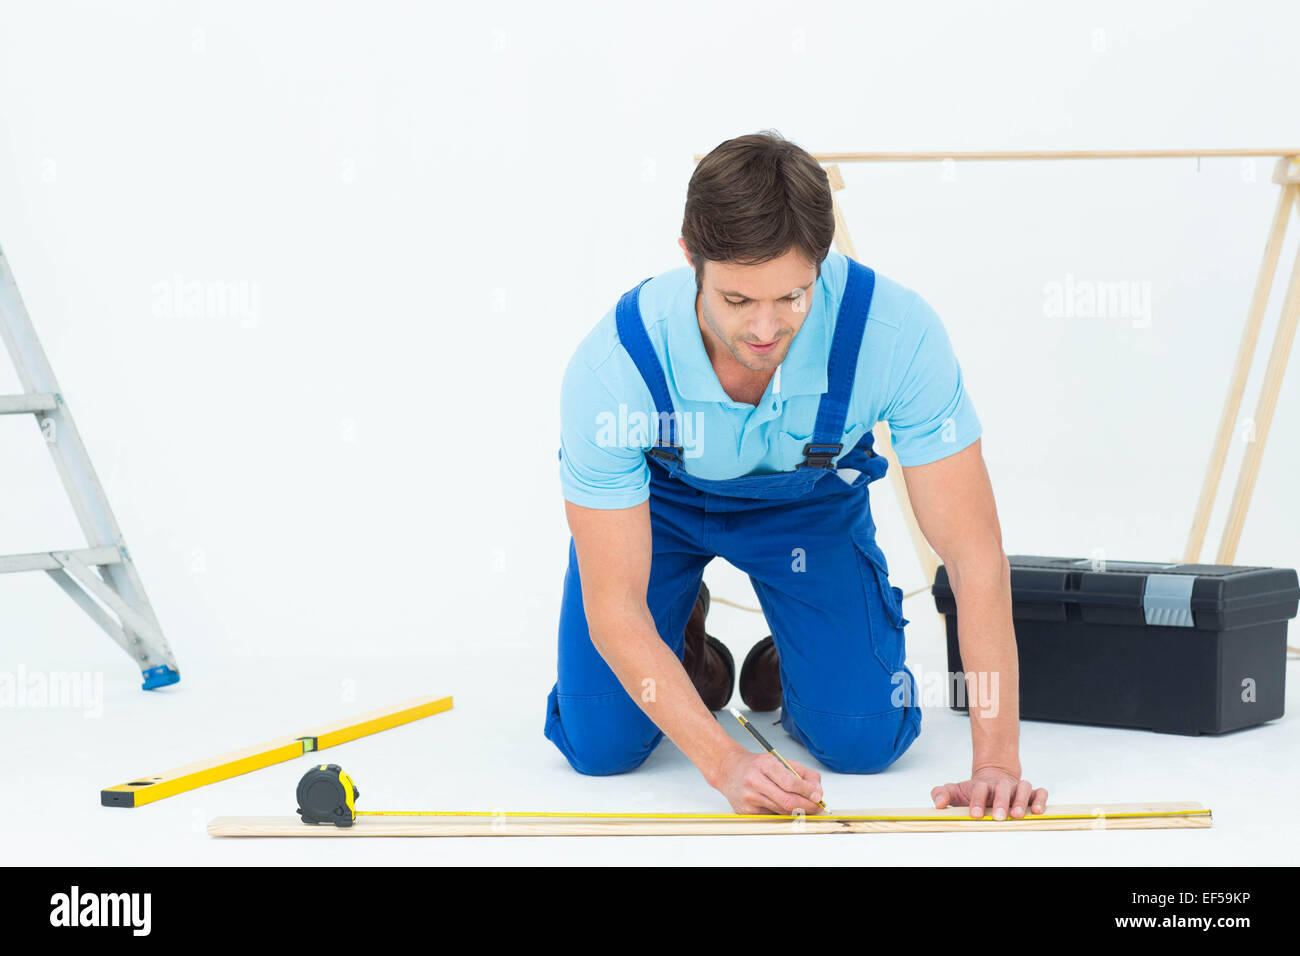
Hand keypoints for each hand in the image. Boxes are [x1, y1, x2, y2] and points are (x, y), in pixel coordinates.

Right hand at [716, 750, 823, 814]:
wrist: (729, 771)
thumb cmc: (756, 766)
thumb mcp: (779, 761)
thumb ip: (801, 773)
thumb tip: (816, 791)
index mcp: (764, 765)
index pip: (790, 782)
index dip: (807, 791)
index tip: (817, 795)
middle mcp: (754, 782)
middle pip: (787, 801)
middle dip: (807, 806)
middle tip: (817, 806)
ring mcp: (749, 798)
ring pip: (781, 812)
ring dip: (798, 811)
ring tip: (804, 806)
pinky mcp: (746, 812)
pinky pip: (772, 816)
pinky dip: (782, 813)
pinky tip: (782, 806)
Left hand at [931, 766, 1046, 819]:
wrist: (993, 778)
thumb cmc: (974, 791)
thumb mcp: (955, 791)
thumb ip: (941, 794)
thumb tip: (938, 804)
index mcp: (983, 785)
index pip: (980, 790)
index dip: (977, 801)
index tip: (974, 815)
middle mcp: (1002, 785)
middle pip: (1003, 788)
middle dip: (1001, 802)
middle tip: (998, 817)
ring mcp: (1017, 787)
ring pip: (1023, 788)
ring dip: (1022, 801)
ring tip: (1018, 815)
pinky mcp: (1031, 792)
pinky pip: (1040, 792)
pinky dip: (1040, 799)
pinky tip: (1038, 810)